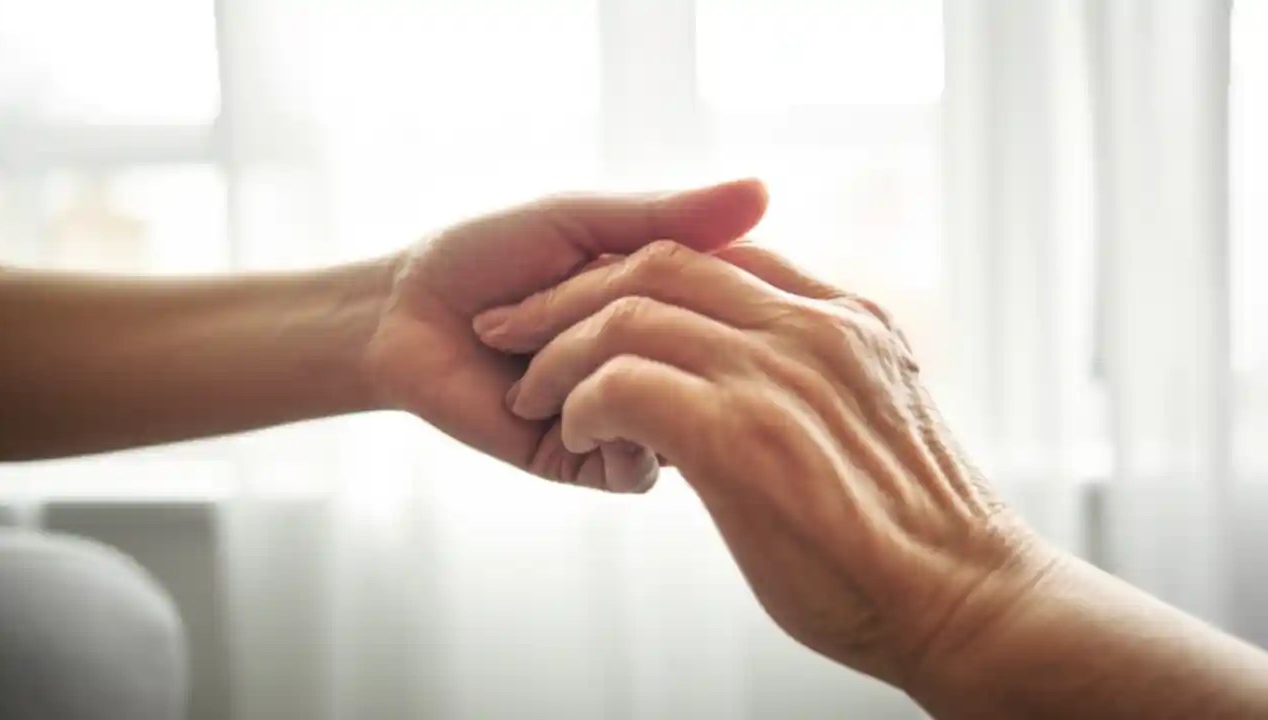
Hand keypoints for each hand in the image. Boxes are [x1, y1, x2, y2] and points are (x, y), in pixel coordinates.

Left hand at [362, 179, 767, 491]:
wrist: (404, 318)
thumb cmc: (487, 255)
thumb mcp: (582, 222)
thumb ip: (668, 219)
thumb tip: (763, 192)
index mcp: (672, 305)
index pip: (740, 306)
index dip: (717, 290)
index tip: (660, 269)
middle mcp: (660, 364)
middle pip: (714, 373)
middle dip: (650, 338)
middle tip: (578, 309)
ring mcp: (629, 416)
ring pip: (681, 428)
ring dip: (625, 389)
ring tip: (563, 363)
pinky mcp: (588, 463)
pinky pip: (636, 471)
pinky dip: (608, 438)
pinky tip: (565, 414)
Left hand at [471, 240, 1050, 685]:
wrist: (973, 605)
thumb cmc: (914, 537)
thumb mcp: (868, 428)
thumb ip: (810, 383)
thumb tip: (747, 392)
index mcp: (842, 318)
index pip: (716, 254)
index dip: (633, 272)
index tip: (580, 307)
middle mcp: (811, 327)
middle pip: (659, 263)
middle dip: (571, 293)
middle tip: (515, 333)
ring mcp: (780, 373)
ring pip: (630, 313)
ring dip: (561, 351)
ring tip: (535, 395)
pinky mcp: (742, 435)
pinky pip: (625, 383)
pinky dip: (583, 401)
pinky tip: (578, 435)